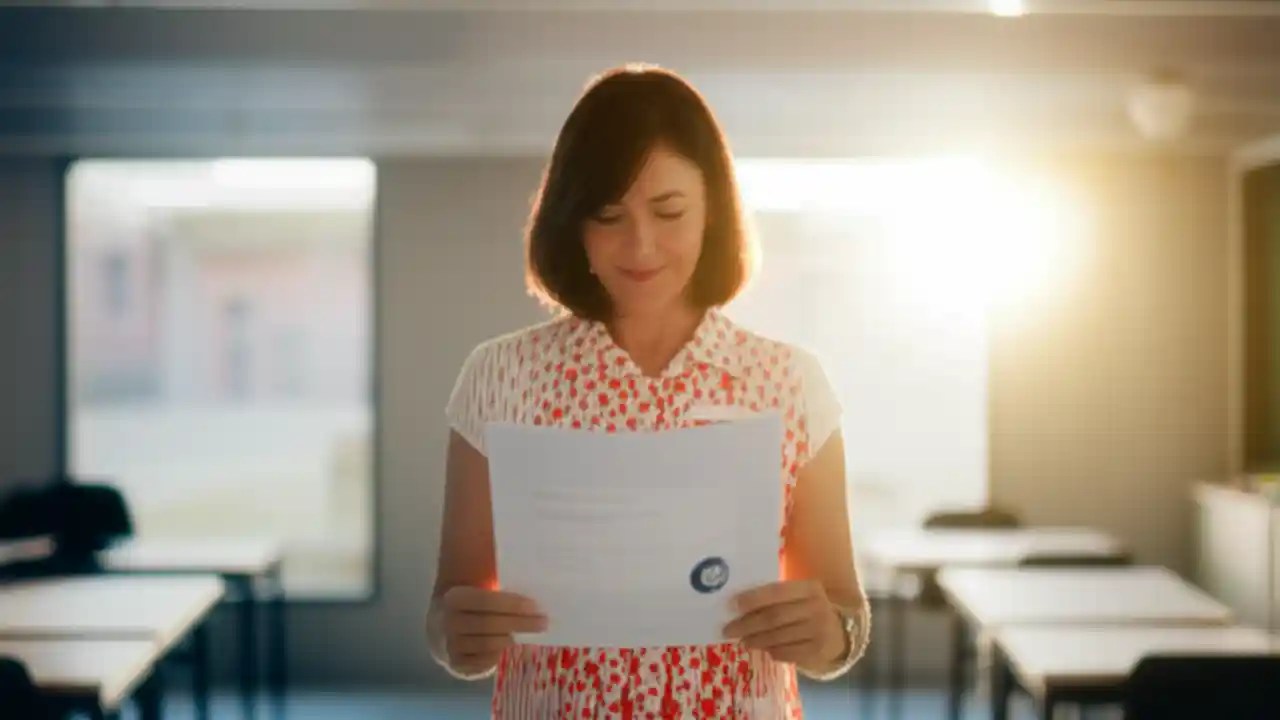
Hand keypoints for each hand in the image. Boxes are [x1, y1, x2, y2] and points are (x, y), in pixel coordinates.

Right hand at [435, 587, 547, 675]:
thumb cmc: (474, 601)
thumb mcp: (481, 585)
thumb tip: (533, 579)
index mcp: (454, 598)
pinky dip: (502, 655)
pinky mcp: (457, 662)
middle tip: (543, 623)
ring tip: (533, 635)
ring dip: (512, 641)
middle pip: (488, 624)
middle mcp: (447, 622)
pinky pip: (483, 662)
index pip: (485, 601)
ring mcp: (451, 644)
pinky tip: (517, 648)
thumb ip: (501, 582)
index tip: (535, 606)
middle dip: (519, 624)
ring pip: (487, 645)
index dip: (511, 605)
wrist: (447, 623)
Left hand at [721, 580, 846, 667]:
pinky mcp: (817, 652)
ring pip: (778, 637)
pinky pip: (787, 653)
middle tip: (728, 629)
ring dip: (756, 640)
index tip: (732, 605)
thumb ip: (775, 595)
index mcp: (809, 588)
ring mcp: (819, 632)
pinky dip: (771, 651)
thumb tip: (736, 602)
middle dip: (747, 624)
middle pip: (774, 617)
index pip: (777, 592)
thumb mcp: (799, 594)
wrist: (839, 631)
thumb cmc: (808, 608)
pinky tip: (763, 648)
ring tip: (743, 640)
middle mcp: (816, 608)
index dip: (753, 599)